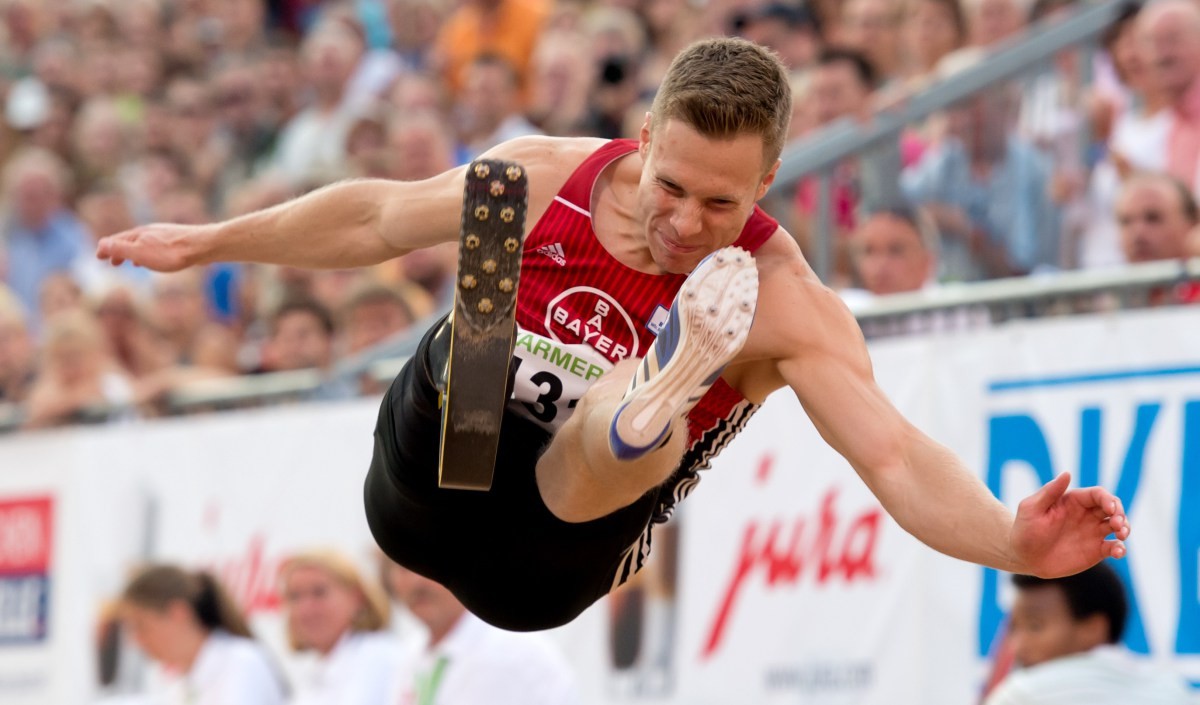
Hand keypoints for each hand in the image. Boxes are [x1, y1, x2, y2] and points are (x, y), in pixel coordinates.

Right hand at [95, 223, 208, 271]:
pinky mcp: (179, 241)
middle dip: (119, 251)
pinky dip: (150, 253)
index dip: (106, 249)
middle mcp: (150, 231)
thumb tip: (101, 244)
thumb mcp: (141, 253)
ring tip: (132, 263)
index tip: (98, 257)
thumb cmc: (171, 253)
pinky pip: (158, 247)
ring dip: (134, 253)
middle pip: (130, 241)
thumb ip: (121, 249)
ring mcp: (165, 235)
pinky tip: (157, 261)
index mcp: (139, 234)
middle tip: (112, 263)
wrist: (203, 245)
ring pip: (144, 244)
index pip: (117, 240)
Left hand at [1010, 472, 1129, 577]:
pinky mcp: (1095, 550)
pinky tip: (1118, 552)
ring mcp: (1092, 532)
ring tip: (1121, 535)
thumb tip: (1067, 473)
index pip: (1098, 494)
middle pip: (1113, 508)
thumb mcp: (1032, 508)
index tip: (1110, 509)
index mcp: (1073, 501)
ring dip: (1126, 528)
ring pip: (1118, 525)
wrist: (1023, 556)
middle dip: (1120, 513)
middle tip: (1118, 524)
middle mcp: (1087, 514)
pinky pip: (1114, 547)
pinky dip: (1121, 548)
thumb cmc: (1025, 529)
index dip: (1108, 499)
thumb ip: (1050, 492)